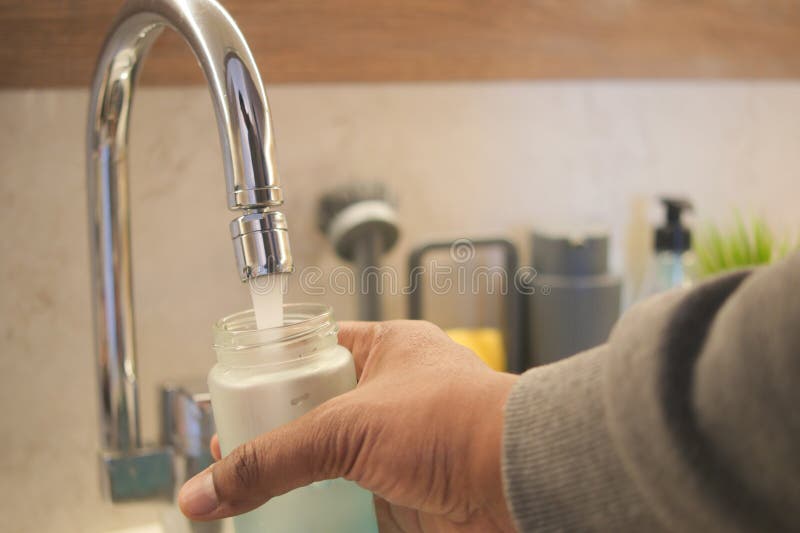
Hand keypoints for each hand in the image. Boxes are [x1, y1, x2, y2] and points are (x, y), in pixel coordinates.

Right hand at [179, 320, 517, 531]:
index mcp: (386, 351)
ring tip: (250, 490)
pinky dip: (323, 511)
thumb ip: (272, 459)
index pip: (315, 350)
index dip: (275, 371)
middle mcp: (394, 395)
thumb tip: (206, 489)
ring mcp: (402, 445)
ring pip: (335, 459)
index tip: (239, 395)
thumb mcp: (347, 429)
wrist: (518, 481)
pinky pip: (353, 499)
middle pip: (318, 412)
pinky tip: (292, 519)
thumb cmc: (458, 422)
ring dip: (299, 476)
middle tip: (232, 453)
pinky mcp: (408, 489)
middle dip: (277, 433)